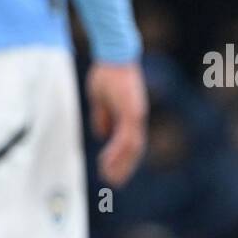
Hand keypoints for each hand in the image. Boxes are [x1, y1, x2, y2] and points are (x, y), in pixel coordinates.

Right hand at [86, 59, 146, 186]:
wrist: (113, 55)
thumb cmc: (107, 73)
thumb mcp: (101, 99)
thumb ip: (103, 117)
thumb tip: (102, 134)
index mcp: (130, 115)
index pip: (130, 143)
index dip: (123, 159)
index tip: (112, 172)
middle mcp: (136, 117)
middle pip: (134, 149)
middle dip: (124, 167)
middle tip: (114, 183)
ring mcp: (136, 114)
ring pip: (132, 147)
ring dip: (121, 164)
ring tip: (109, 177)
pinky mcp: (132, 111)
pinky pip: (126, 137)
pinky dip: (117, 151)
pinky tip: (107, 161)